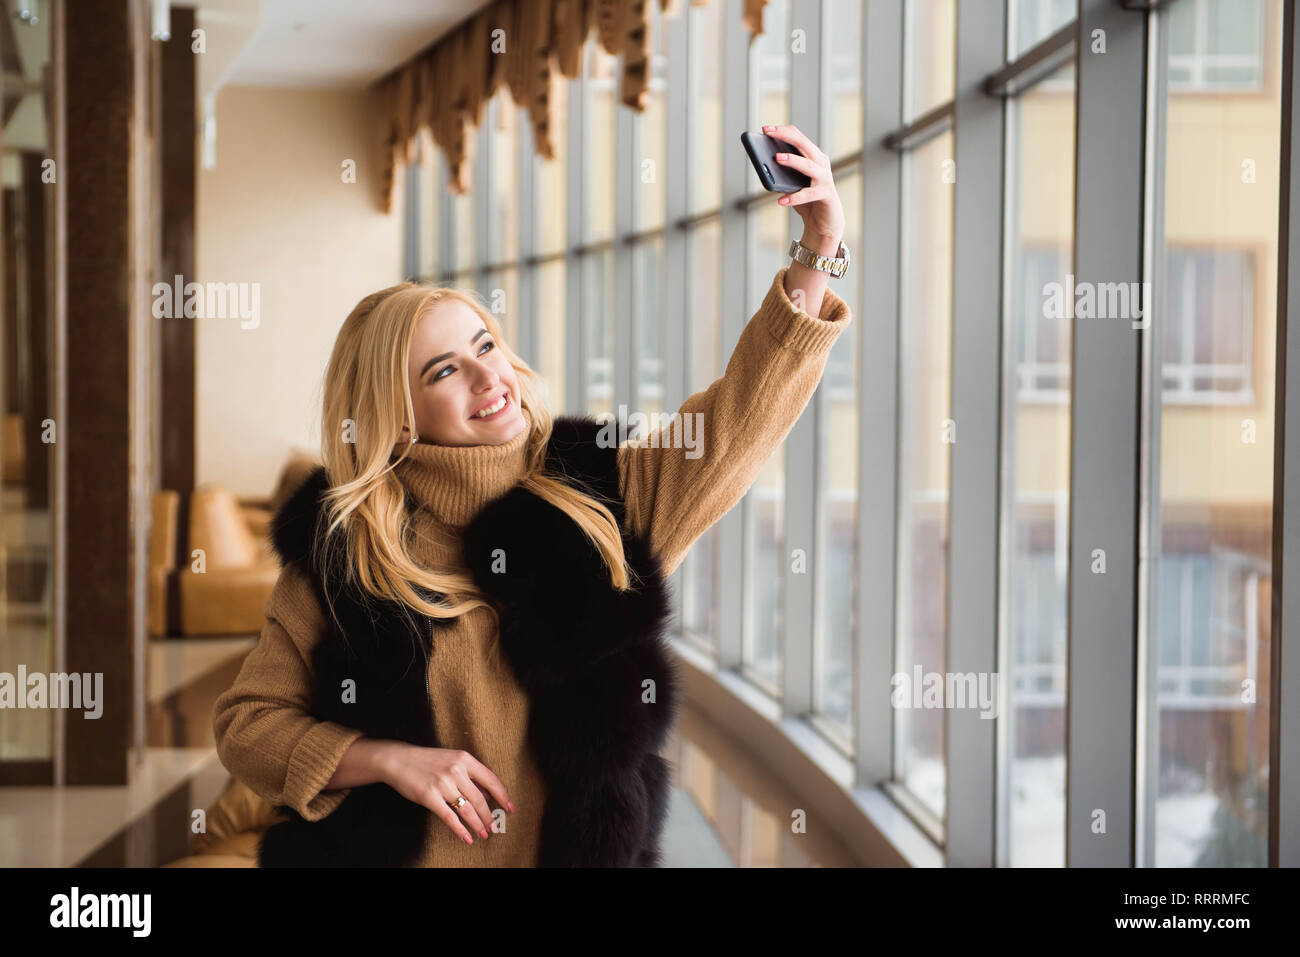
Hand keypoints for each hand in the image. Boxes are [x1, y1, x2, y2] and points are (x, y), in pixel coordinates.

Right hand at [379, 743, 513, 844]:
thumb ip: (469, 776)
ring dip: (478, 824)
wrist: (398, 760)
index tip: (510, 808)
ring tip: (484, 833)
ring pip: (467, 809)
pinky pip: (449, 817)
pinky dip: (460, 829)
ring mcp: (443, 784)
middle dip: (489, 816)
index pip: (491, 780)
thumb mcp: (452, 760)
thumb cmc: (427, 761)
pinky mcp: (429, 797)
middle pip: (480, 799)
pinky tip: (467, 837)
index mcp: (464, 759)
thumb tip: (487, 795)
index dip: (503, 796)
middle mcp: (456, 770)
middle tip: (494, 828)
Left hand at [763, 123, 844, 243]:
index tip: (765, 129)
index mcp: (813, 157)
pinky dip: (794, 198)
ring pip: (808, 166)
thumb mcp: (791, 185)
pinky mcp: (826, 195)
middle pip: (803, 145)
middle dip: (785, 136)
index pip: (799, 137)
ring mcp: (825, 178)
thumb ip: (781, 175)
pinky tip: (781, 201)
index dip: (783, 131)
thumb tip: (764, 165)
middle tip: (768, 132)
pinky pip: (809, 194)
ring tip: (776, 158)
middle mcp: (821, 164)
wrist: (824, 223)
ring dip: (792, 160)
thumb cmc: (806, 201)